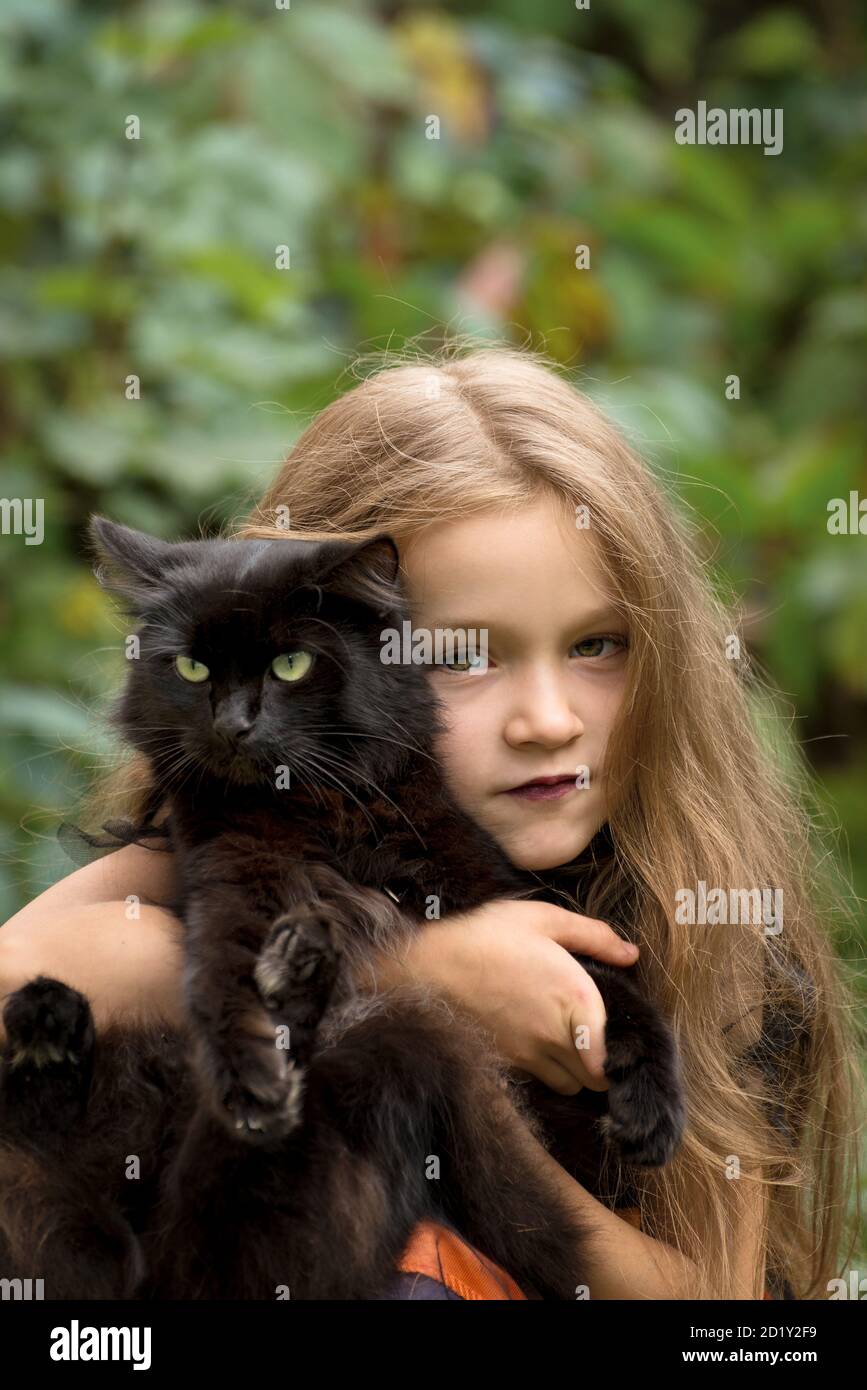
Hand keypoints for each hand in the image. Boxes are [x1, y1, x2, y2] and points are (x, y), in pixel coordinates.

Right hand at [366, 899, 638, 1095]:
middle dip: (601, 1064)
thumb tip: (632, 954)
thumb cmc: (487, 936)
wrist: (427, 966)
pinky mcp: (506, 1061)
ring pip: (569, 1085)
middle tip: (597, 1040)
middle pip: (595, 1078)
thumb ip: (594, 936)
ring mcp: (529, 1053)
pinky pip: (538, 1081)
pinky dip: (545, 1071)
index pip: (611, 1056)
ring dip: (575, 1071)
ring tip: (568, 1043)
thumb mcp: (543, 919)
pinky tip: (537, 1043)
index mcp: (576, 998)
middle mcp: (556, 1034)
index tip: (619, 1042)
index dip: (621, 1058)